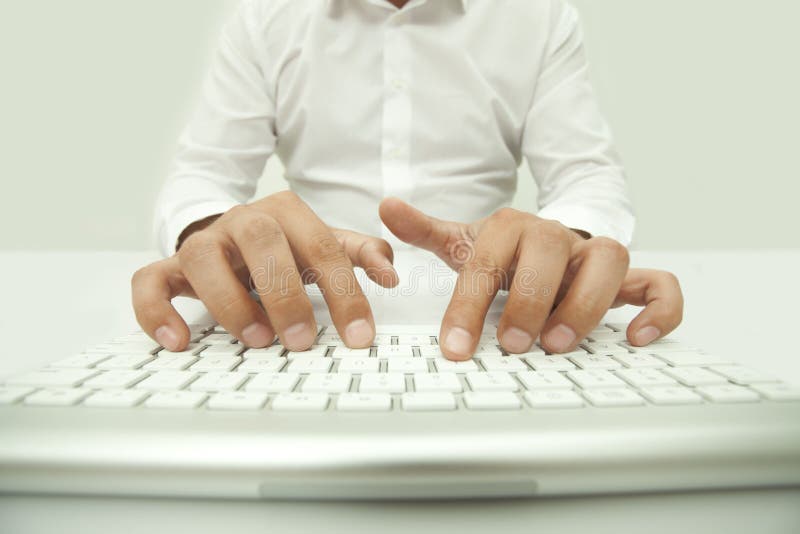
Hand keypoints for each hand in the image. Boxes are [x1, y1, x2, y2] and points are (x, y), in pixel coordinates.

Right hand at [132, 191, 397, 351]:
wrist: (230, 235)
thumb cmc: (285, 249)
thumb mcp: (324, 246)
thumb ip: (360, 253)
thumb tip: (391, 273)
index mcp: (287, 213)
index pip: (323, 247)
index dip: (345, 293)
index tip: (359, 336)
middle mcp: (242, 221)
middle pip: (262, 243)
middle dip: (285, 294)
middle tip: (302, 341)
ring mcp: (203, 243)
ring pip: (203, 259)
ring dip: (229, 301)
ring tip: (255, 339)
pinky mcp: (170, 267)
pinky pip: (148, 281)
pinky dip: (155, 311)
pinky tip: (178, 340)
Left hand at [379, 198, 682, 359]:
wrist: (549, 242)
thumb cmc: (505, 253)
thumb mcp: (465, 242)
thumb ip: (427, 230)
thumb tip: (386, 206)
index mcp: (513, 227)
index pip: (486, 261)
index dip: (468, 305)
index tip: (455, 347)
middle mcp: (558, 236)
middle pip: (551, 254)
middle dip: (529, 301)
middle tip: (510, 344)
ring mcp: (597, 254)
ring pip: (611, 262)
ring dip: (586, 304)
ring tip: (558, 344)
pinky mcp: (631, 277)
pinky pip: (659, 284)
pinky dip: (657, 309)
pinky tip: (633, 338)